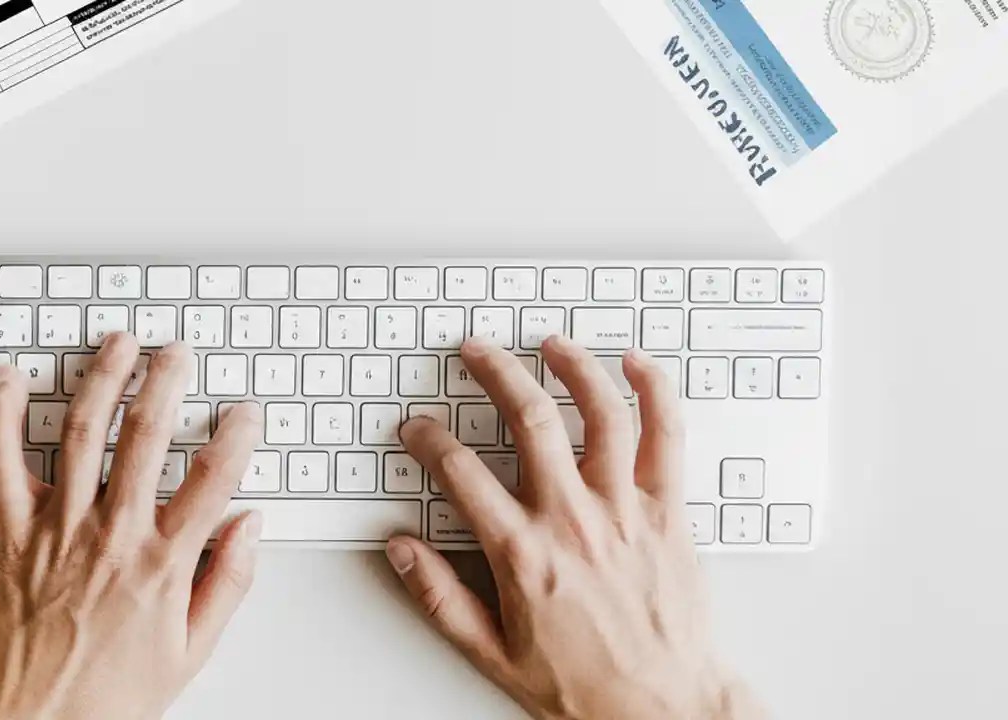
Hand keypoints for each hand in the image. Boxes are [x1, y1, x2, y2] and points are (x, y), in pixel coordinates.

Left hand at [0, 335, 262, 719]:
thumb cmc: (112, 695)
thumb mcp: (193, 649)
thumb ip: (229, 582)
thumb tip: (251, 528)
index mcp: (163, 563)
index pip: (212, 480)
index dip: (236, 436)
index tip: (244, 412)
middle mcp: (112, 536)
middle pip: (145, 438)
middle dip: (166, 382)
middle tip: (177, 352)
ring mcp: (58, 530)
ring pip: (81, 436)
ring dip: (102, 380)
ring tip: (118, 344)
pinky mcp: (13, 535)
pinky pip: (2, 465)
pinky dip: (1, 418)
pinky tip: (10, 381)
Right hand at [386, 336, 761, 719]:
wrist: (663, 708)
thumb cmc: (584, 687)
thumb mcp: (492, 652)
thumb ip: (440, 597)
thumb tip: (401, 551)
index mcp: (524, 554)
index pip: (461, 473)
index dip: (430, 439)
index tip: (419, 428)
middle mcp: (573, 520)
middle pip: (528, 419)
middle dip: (494, 372)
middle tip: (475, 351)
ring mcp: (625, 509)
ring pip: (600, 413)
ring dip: (572, 367)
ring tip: (550, 343)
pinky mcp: (668, 511)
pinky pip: (666, 437)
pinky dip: (654, 392)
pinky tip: (635, 365)